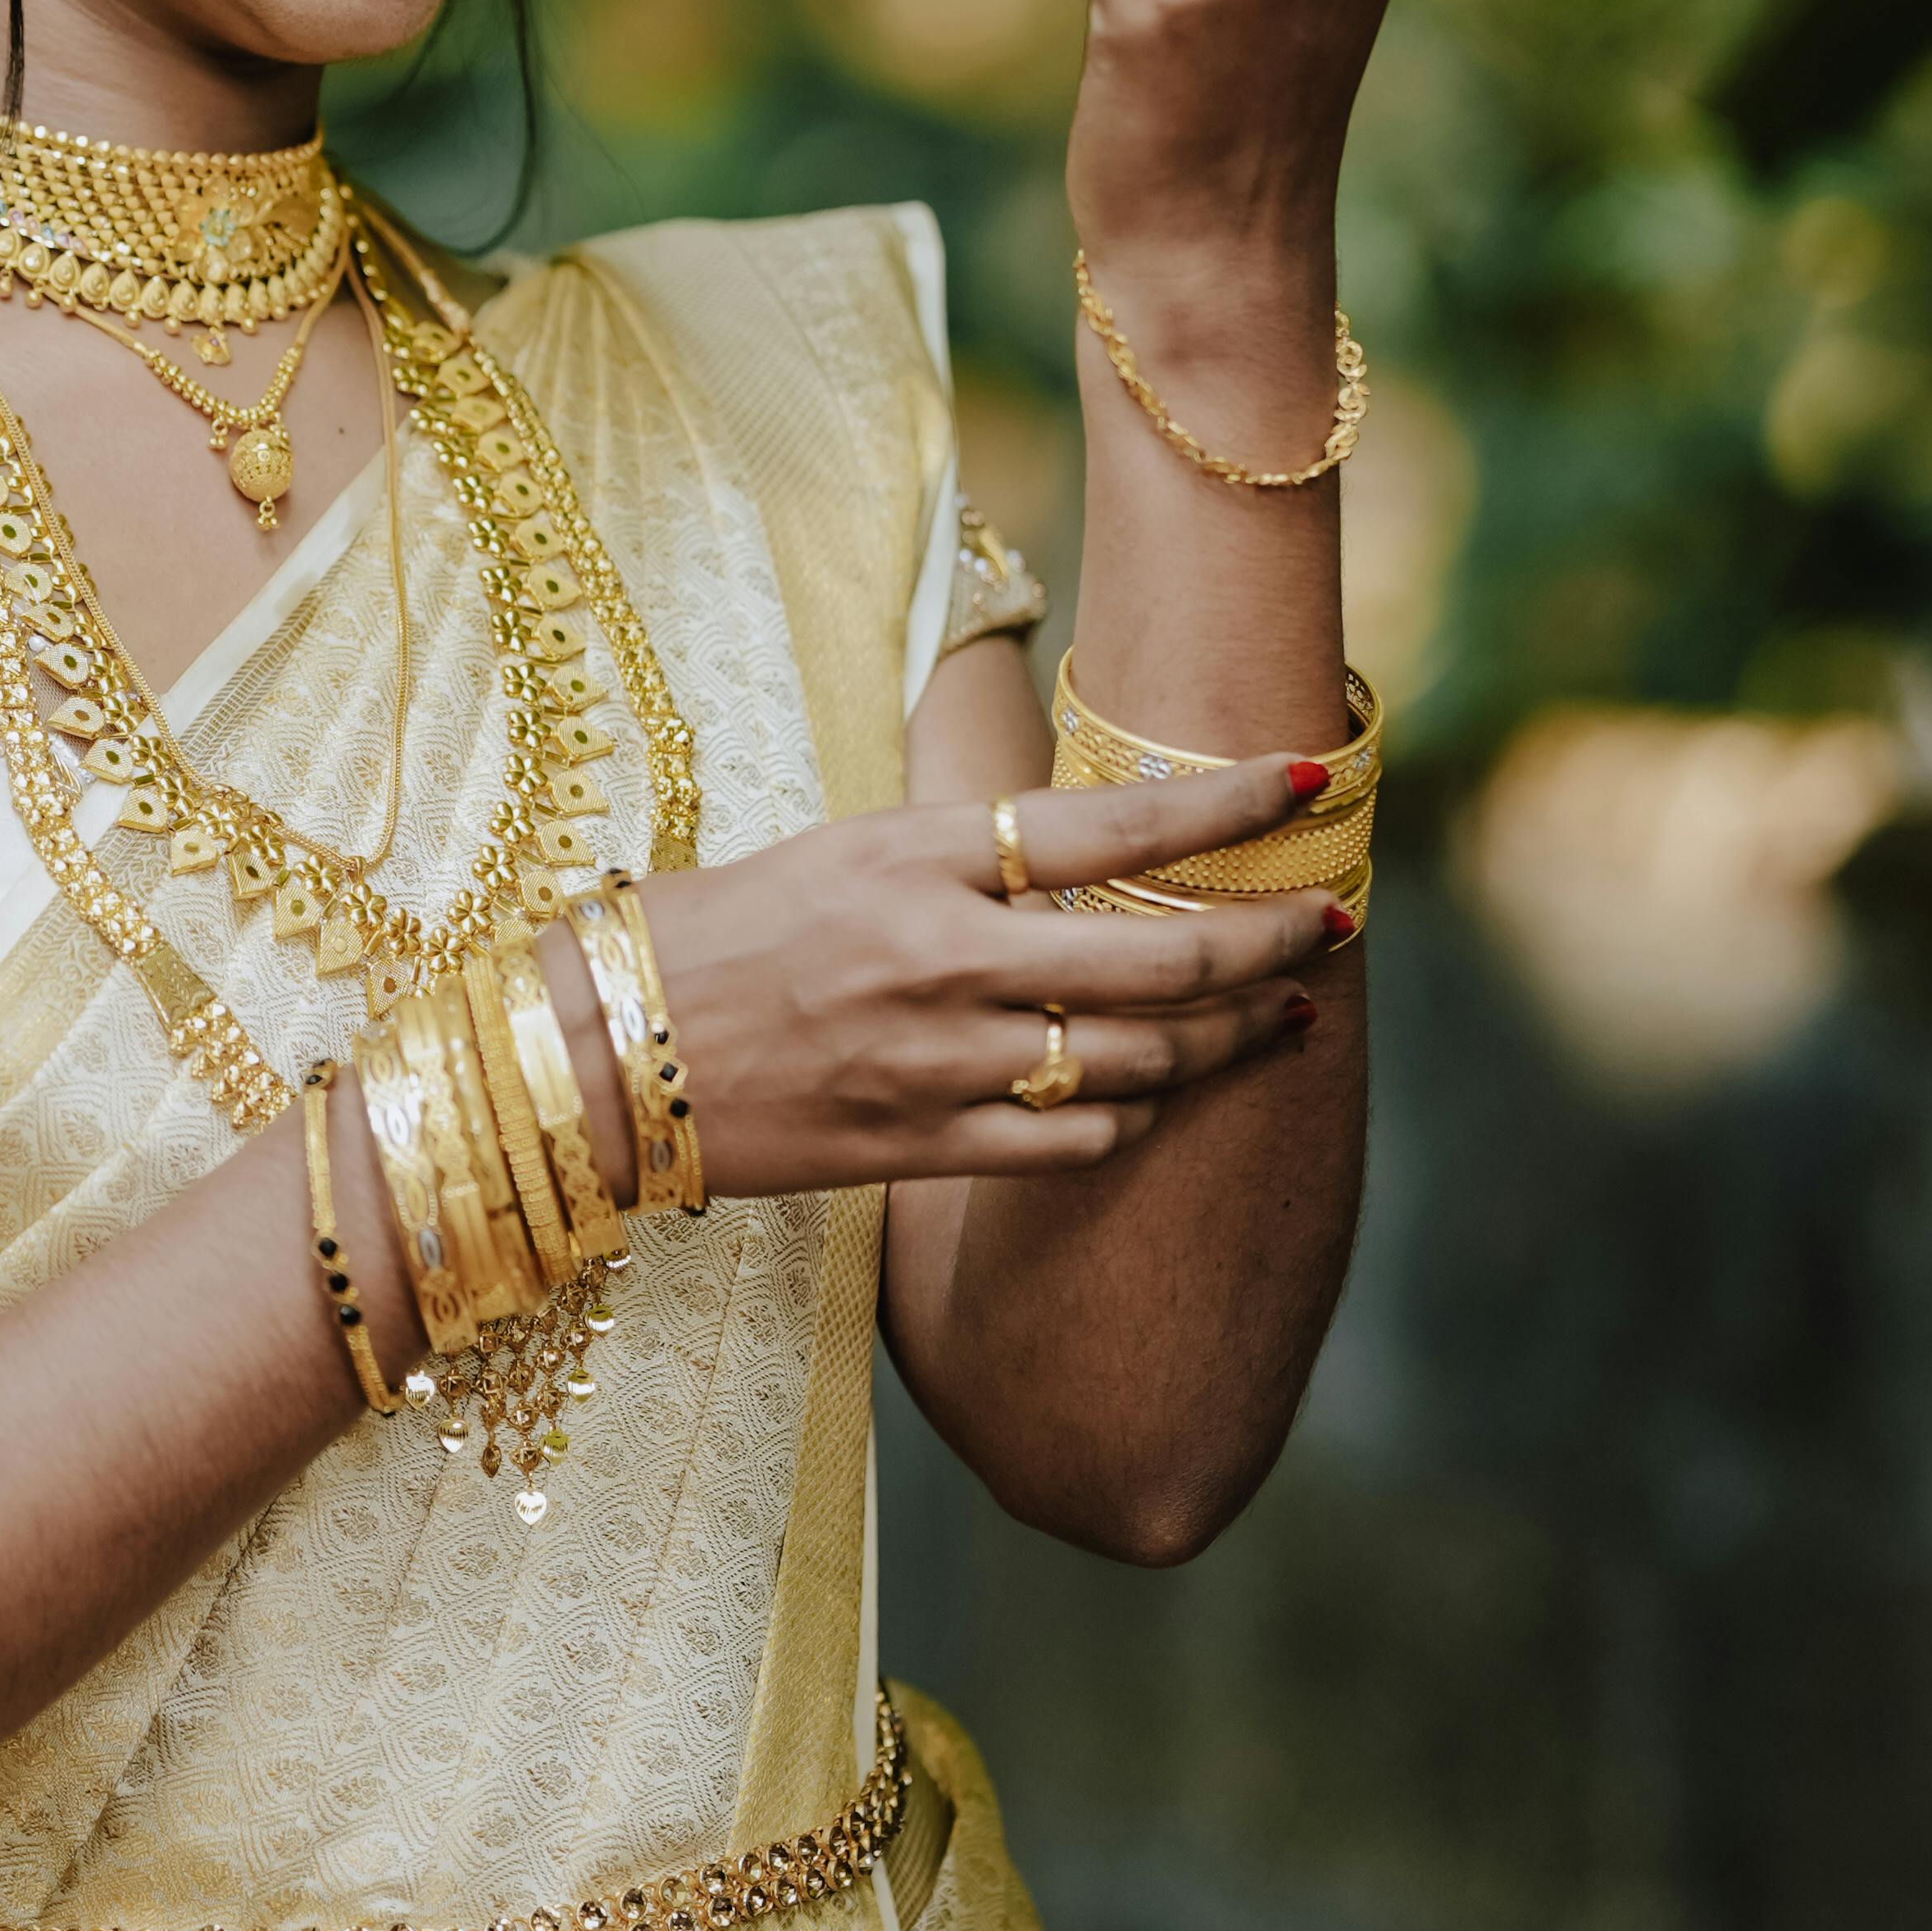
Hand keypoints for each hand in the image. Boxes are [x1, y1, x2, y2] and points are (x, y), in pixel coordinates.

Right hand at [630, 758, 1347, 1191]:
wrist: (603, 1054)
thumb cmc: (718, 933)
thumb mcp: (844, 850)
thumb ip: (965, 853)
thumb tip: (1088, 838)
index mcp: (916, 859)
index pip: (1107, 825)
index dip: (1222, 805)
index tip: (1305, 781)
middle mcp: (939, 958)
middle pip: (1155, 961)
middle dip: (1264, 942)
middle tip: (1328, 925)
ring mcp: (935, 1063)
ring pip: (1133, 1062)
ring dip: (1223, 1042)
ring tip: (1274, 1017)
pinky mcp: (920, 1149)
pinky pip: (1071, 1142)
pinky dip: (1128, 1119)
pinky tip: (1149, 1097)